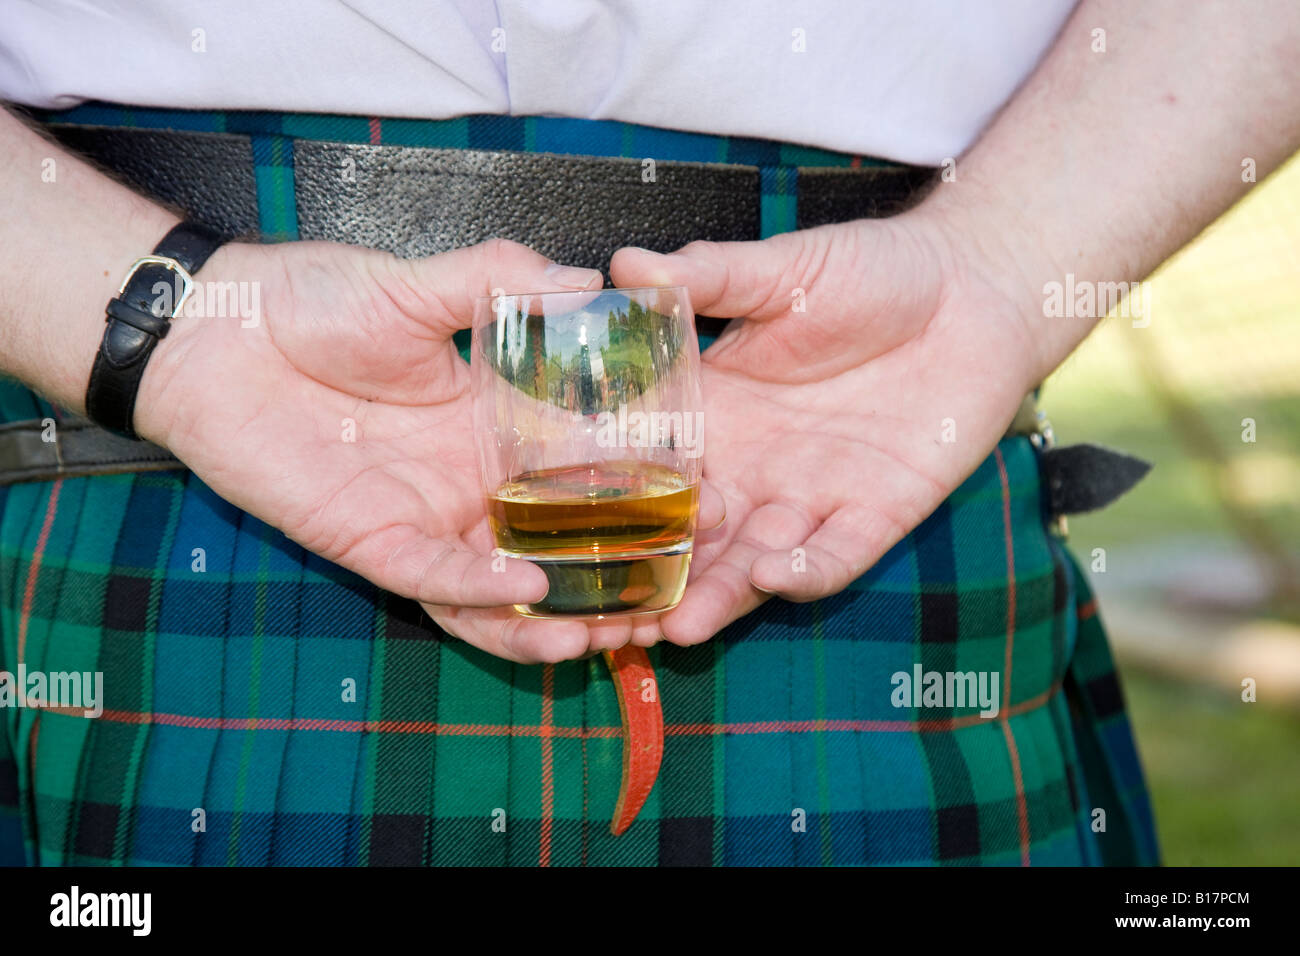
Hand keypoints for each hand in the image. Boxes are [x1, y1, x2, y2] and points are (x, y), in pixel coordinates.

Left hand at [135, 237, 665, 661]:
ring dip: (558, 611)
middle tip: (679, 583)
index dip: (647, 487)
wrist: (221, 329)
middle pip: (560, 541)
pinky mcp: (372, 540)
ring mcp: (424, 516)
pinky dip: (482, 589)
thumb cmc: (316, 301)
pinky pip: (435, 578)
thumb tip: (589, 278)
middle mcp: (470, 482)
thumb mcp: (422, 284)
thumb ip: (501, 282)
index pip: (587, 466)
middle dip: (618, 571)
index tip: (708, 497)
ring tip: (613, 627)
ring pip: (503, 585)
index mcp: (495, 424)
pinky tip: (530, 587)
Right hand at [609, 209, 1052, 643]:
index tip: (561, 522)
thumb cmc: (873, 270)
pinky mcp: (874, 515)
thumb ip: (709, 278)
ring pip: (752, 561)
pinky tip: (774, 577)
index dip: (610, 494)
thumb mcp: (783, 271)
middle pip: (692, 532)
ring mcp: (811, 495)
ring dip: (718, 594)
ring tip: (679, 625)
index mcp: (715, 410)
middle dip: (657, 570)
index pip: (649, 463)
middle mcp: (753, 465)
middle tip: (615, 609)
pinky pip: (834, 557)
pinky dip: (804, 572)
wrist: (976, 289)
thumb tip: (623, 264)